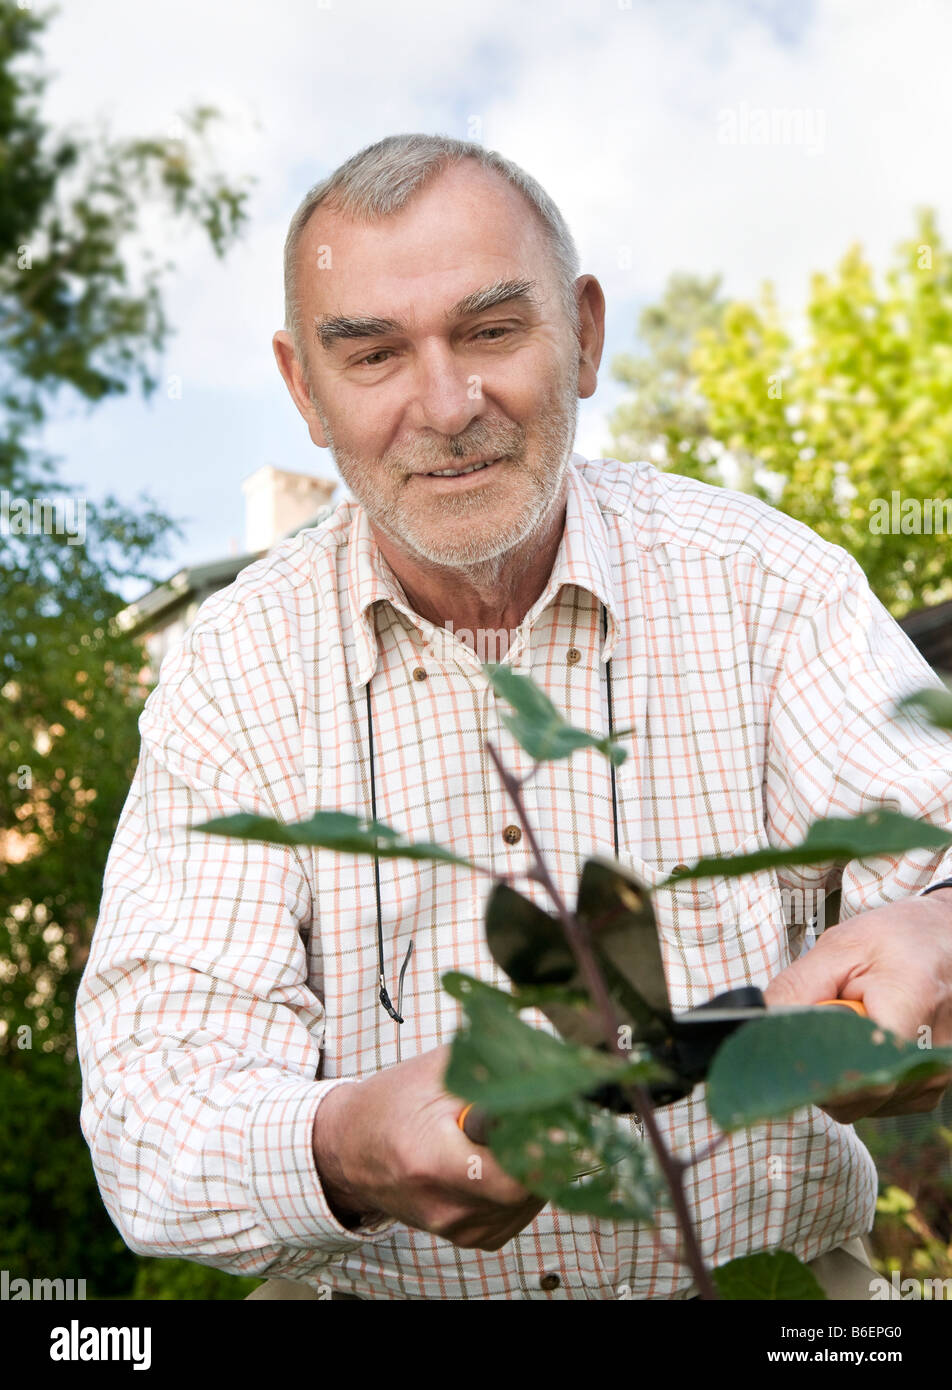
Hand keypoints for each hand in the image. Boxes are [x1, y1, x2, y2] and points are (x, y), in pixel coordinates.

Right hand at [312, 1044, 546, 1250]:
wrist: (349, 1148)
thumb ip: (490, 1068)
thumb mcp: (436, 1070)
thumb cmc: (392, 1102)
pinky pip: (514, 1216)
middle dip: (539, 1151)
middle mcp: (443, 1206)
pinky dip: (520, 1188)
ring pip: (525, 1204)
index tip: (552, 1118)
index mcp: (431, 1161)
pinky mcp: (464, 1237)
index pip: (512, 1176)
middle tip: (538, 1118)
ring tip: (510, 1134)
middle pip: (526, 1190)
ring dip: (532, 1169)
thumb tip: (543, 1069)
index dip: (540, 1147)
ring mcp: (454, 1228)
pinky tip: (502, 1159)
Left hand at [763, 888, 951, 1122]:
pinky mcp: (931, 1086)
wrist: (940, 940)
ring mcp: (936, 1073)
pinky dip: (861, 1075)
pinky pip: (880, 1101)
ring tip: (852, 1024)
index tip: (792, 1047)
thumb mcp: (837, 948)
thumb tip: (756, 1029)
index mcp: (913, 1001)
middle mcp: (935, 1049)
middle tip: (822, 1025)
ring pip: (865, 1103)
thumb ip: (797, 991)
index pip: (858, 1071)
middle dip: (824, 1066)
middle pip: (858, 1096)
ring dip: (843, 1070)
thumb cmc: (890, 939)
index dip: (815, 1067)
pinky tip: (866, 1040)